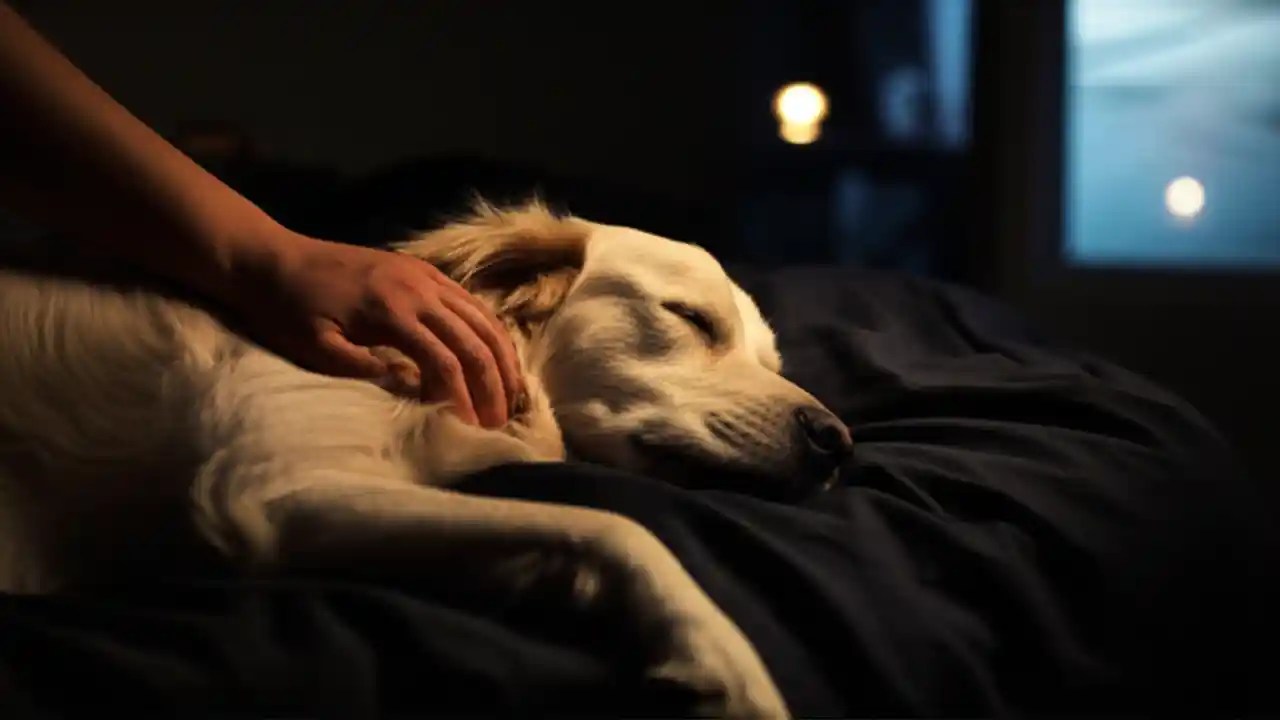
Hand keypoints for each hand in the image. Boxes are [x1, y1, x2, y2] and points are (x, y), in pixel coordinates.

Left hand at [228, 229, 523, 427]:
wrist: (274, 258)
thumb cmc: (288, 309)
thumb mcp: (313, 347)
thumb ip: (360, 368)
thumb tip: (407, 386)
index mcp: (390, 311)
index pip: (445, 360)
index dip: (463, 398)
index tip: (470, 429)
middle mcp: (418, 288)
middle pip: (474, 340)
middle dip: (492, 384)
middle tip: (499, 422)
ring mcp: (425, 275)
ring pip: (481, 318)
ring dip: (502, 357)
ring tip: (511, 394)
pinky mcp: (425, 270)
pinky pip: (470, 302)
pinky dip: (490, 330)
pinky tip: (497, 355)